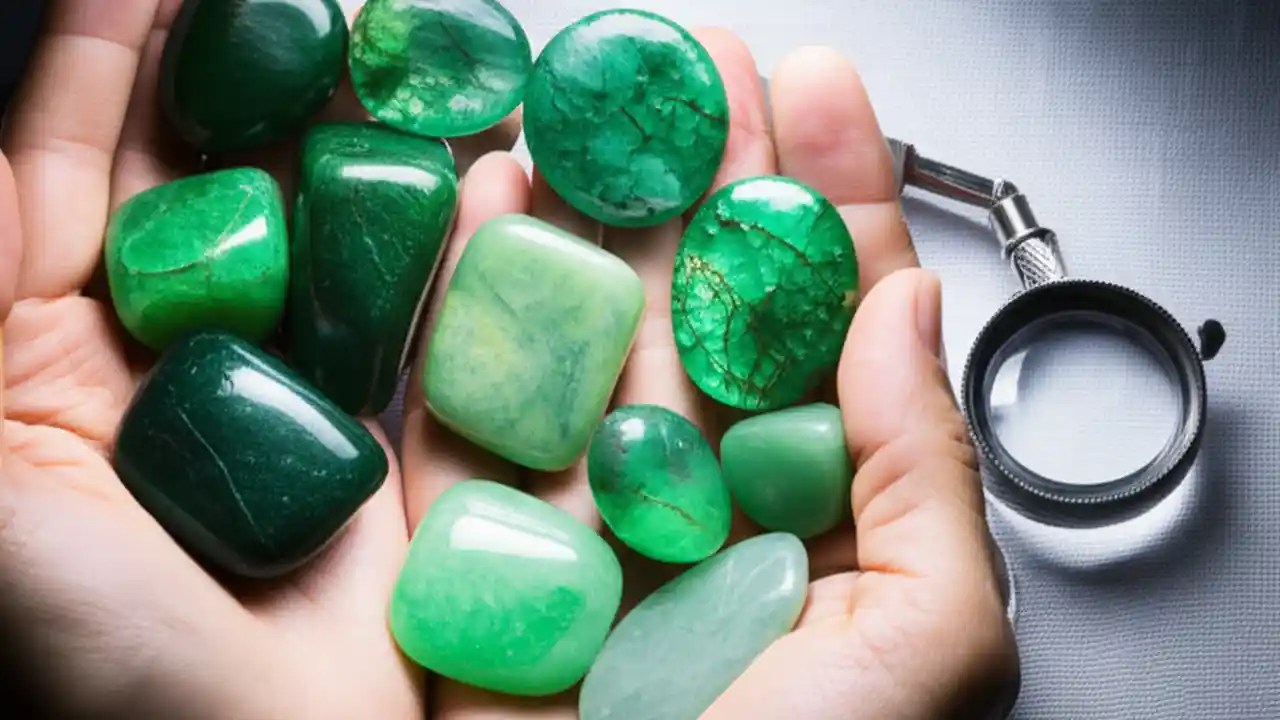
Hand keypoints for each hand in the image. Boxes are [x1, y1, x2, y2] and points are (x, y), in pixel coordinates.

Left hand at [0, 2, 425, 716]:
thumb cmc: (96, 669)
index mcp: (42, 359)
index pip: (68, 171)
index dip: (110, 61)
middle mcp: (162, 363)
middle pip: (209, 181)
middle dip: (251, 78)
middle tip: (314, 3)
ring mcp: (278, 395)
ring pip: (317, 234)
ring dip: (359, 145)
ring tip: (410, 62)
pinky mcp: (378, 441)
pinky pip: (412, 318)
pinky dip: (450, 247)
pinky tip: (484, 179)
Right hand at [402, 33, 1017, 719]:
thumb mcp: (926, 645)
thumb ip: (923, 465)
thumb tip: (904, 300)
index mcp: (818, 519)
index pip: (827, 327)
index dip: (824, 199)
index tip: (814, 90)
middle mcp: (698, 510)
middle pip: (698, 310)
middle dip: (695, 175)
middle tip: (691, 63)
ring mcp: (583, 530)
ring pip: (581, 344)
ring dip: (583, 217)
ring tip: (590, 106)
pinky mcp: (475, 568)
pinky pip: (466, 421)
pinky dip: (470, 312)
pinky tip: (491, 215)